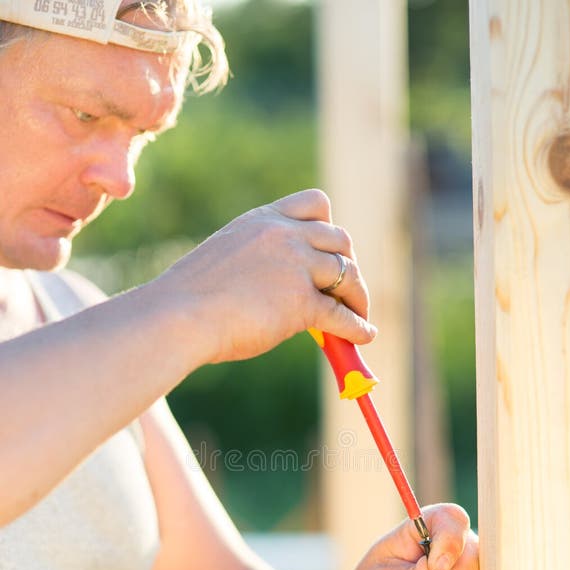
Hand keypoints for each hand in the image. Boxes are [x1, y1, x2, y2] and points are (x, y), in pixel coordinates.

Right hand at [151, 189, 375, 363]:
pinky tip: (363, 335)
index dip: (329, 227)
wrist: (177, 317)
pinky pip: (342, 313)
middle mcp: (283, 234)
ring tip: (359, 313)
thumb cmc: (188, 300)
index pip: (315, 204)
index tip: (331, 249)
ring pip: (347, 273)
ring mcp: (295, 265)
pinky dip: (357, 326)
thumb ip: (257, 266)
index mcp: (262, 220)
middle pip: (340, 239)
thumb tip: (283, 297)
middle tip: (347, 288)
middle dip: (348, 263)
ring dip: (358, 295)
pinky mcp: (301, 302)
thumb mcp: (225, 263)